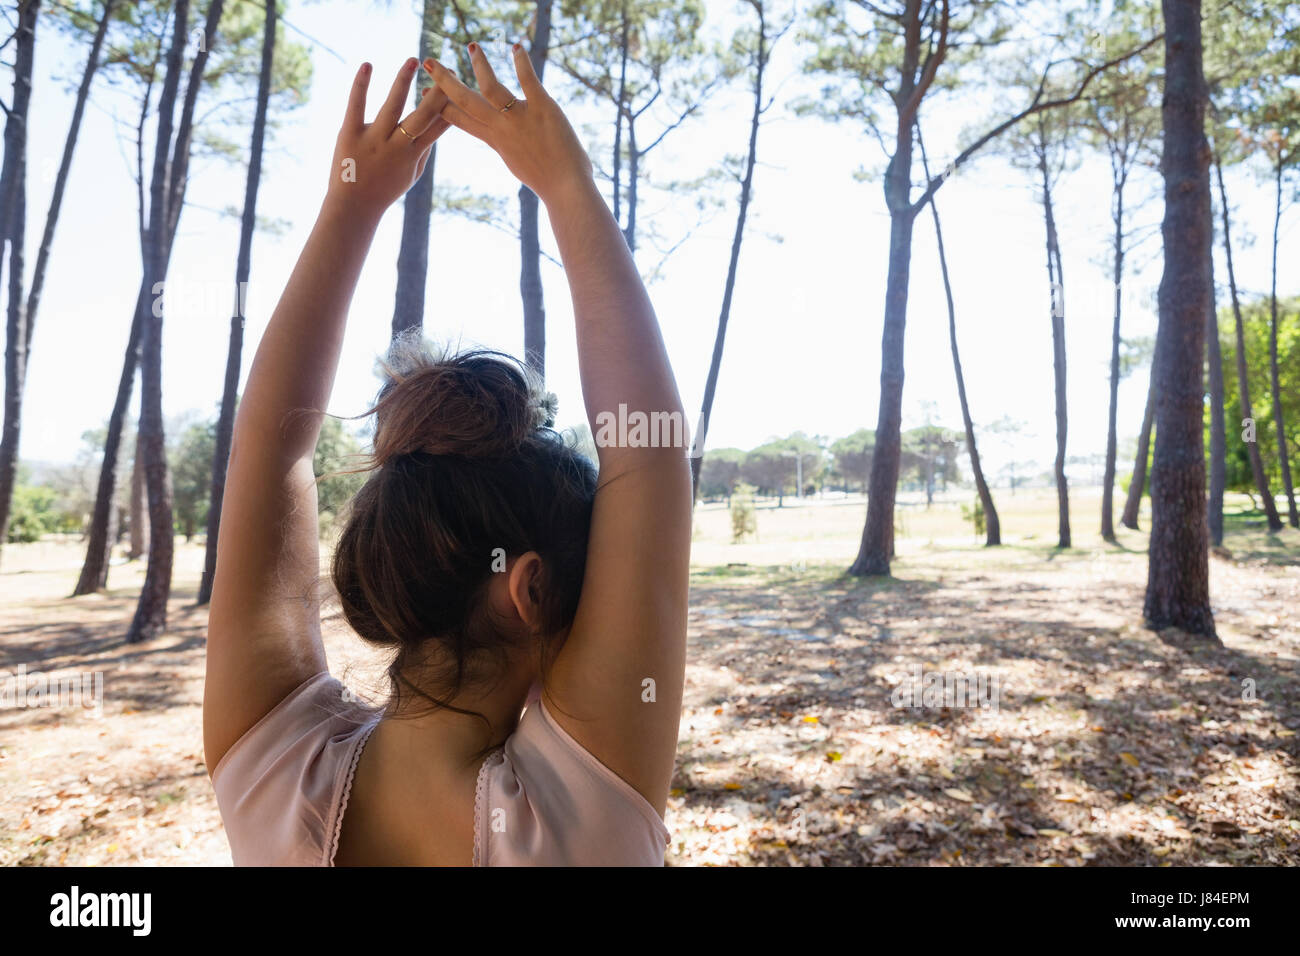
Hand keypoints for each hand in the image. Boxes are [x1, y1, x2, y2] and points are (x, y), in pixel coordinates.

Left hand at [327, 58, 452, 214]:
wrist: (354, 207)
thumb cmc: (384, 190)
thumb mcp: (411, 175)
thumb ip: (423, 151)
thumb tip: (436, 129)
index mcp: (413, 155)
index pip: (437, 127)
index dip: (450, 106)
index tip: (460, 87)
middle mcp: (397, 146)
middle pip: (422, 116)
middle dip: (437, 93)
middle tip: (448, 71)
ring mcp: (373, 139)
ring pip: (392, 106)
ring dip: (403, 81)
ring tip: (413, 60)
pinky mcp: (350, 133)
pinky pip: (356, 105)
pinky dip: (362, 84)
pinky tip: (368, 65)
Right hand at [424, 43, 595, 206]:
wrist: (565, 188)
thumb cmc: (547, 180)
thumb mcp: (516, 161)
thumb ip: (506, 143)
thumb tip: (502, 136)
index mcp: (495, 140)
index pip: (460, 119)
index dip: (441, 105)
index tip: (424, 92)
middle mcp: (502, 127)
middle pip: (466, 100)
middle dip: (445, 81)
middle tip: (429, 62)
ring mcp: (520, 117)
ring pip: (491, 87)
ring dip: (480, 65)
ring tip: (472, 46)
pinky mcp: (543, 108)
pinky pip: (528, 80)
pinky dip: (521, 63)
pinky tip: (516, 47)